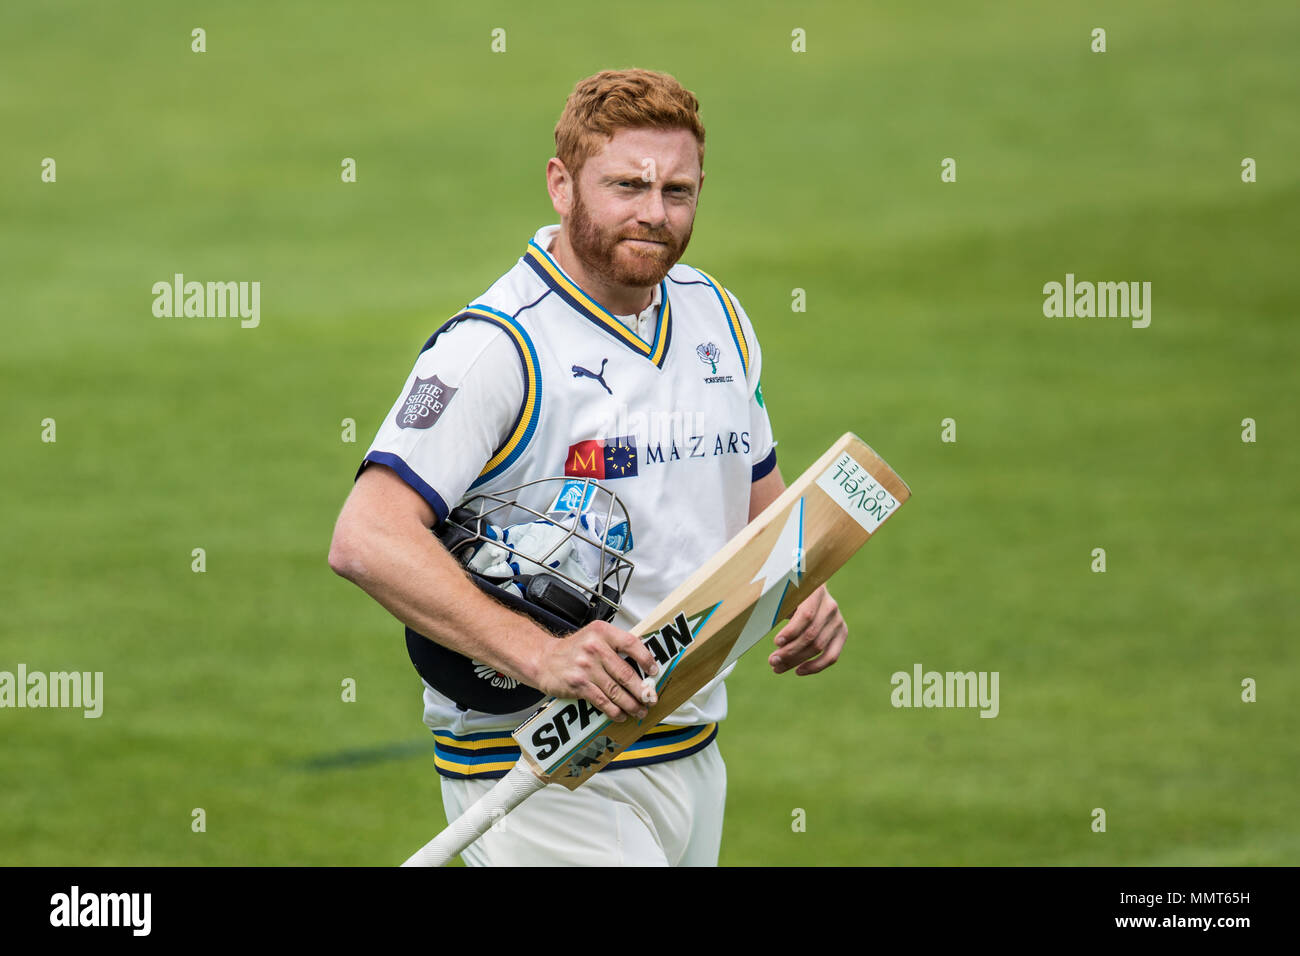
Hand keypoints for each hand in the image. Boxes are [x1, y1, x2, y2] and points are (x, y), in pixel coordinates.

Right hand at [532, 620, 659, 721]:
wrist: (543, 659)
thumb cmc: (572, 650)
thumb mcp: (594, 636)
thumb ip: (615, 644)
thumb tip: (644, 662)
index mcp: (602, 632)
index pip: (631, 643)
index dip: (646, 659)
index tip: (654, 672)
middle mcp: (595, 647)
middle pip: (626, 673)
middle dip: (642, 690)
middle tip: (651, 699)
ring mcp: (586, 667)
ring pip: (616, 690)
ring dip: (631, 704)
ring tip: (640, 710)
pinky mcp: (578, 684)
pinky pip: (602, 701)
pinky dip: (614, 711)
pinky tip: (621, 715)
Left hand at [768, 585, 845, 675]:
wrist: (808, 591)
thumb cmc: (787, 593)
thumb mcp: (781, 593)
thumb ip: (772, 603)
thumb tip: (748, 616)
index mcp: (815, 590)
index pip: (806, 615)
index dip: (791, 631)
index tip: (776, 642)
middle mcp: (830, 605)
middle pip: (811, 635)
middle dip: (789, 651)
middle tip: (771, 661)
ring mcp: (838, 620)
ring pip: (818, 647)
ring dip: (796, 660)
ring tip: (776, 667)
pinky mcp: (841, 633)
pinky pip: (831, 656)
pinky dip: (815, 667)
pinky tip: (798, 671)